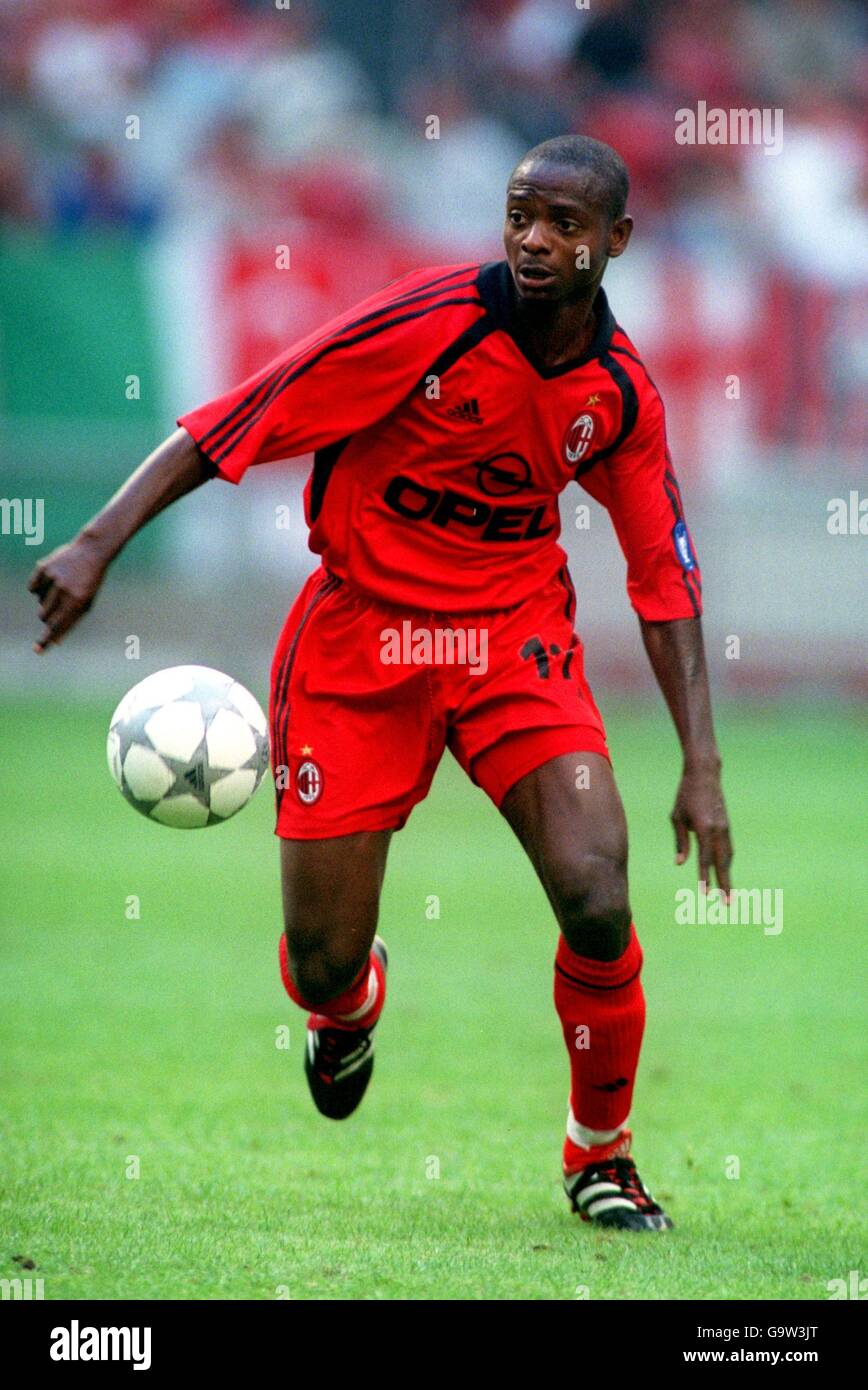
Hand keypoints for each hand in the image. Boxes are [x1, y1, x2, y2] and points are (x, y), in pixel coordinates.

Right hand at [28, 534, 107, 652]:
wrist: (91, 551)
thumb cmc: (89, 582)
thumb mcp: (87, 602)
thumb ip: (71, 621)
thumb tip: (55, 641)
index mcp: (78, 601)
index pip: (58, 626)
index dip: (46, 639)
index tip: (37, 650)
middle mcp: (65, 590)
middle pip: (44, 616)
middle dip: (47, 617)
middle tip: (57, 606)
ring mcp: (53, 578)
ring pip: (39, 602)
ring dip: (46, 601)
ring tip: (61, 588)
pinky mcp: (44, 568)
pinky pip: (33, 587)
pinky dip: (39, 587)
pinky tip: (52, 579)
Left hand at [671, 758, 732, 896]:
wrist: (705, 774)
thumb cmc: (686, 795)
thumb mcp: (677, 817)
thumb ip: (681, 841)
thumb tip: (680, 864)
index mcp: (704, 828)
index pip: (704, 858)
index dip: (704, 877)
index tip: (705, 894)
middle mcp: (718, 830)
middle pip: (722, 863)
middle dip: (725, 885)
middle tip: (727, 905)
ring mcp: (725, 828)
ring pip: (728, 857)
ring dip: (728, 876)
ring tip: (728, 895)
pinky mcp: (727, 826)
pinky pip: (728, 849)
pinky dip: (727, 863)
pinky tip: (725, 873)